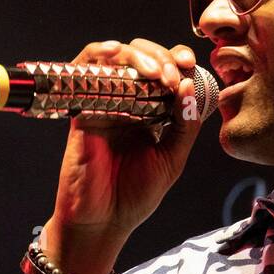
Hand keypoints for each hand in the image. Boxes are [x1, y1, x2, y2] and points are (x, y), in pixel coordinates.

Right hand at [44, 38, 204, 273]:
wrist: (104, 221)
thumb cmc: (136, 195)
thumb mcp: (172, 160)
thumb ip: (184, 126)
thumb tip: (190, 85)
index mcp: (152, 112)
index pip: (166, 71)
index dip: (178, 59)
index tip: (192, 64)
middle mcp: (127, 102)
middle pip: (143, 57)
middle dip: (162, 57)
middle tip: (174, 75)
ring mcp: (104, 103)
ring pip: (115, 57)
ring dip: (138, 55)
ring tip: (157, 74)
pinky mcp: (81, 109)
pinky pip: (84, 71)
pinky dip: (99, 54)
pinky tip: (116, 52)